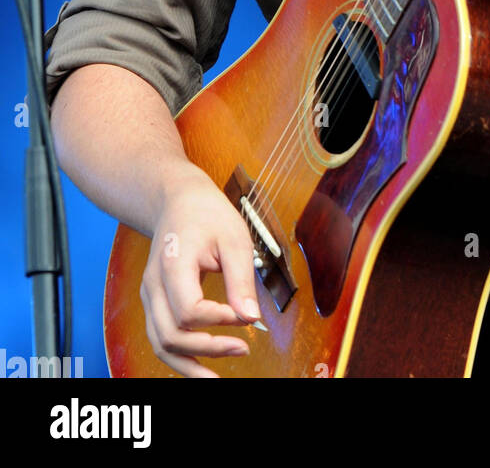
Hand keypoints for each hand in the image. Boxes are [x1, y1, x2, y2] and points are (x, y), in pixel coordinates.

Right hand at [140, 168, 258, 377]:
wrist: (178, 200)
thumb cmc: (207, 214)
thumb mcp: (234, 237)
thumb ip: (241, 278)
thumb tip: (250, 317)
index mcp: (172, 263)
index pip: (188, 310)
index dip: (218, 319)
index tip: (245, 315)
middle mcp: (153, 285)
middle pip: (170, 335)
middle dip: (207, 349)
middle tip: (243, 348)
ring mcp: (150, 296)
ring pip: (159, 344)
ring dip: (188, 365)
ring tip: (217, 378)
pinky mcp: (154, 303)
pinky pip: (160, 337)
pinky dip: (180, 356)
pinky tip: (202, 364)